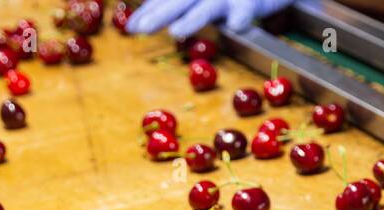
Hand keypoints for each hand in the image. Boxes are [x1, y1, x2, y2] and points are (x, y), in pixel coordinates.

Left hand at [126, 0, 292, 38]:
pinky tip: (235, 25)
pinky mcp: (251, 2)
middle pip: (179, 1)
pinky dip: (240, 18)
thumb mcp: (197, 0)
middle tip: (142, 29)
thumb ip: (172, 7)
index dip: (148, 11)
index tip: (132, 27)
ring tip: (176, 32)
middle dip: (160, 14)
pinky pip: (245, 10)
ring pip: (208, 7)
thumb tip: (137, 21)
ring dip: (193, 19)